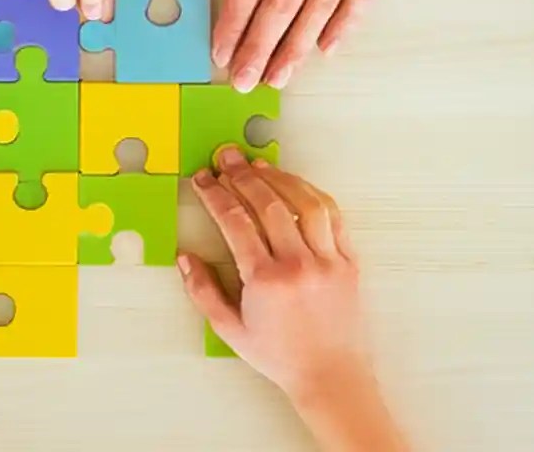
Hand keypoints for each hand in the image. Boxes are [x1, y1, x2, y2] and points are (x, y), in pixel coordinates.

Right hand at [179, 147, 408, 450]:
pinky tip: (296, 185)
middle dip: (243, 176)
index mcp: (265, 280)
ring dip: (279, 178)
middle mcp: (298, 264)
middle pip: (268, 204)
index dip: (215, 195)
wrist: (331, 376)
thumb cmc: (279, 356)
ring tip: (258, 166)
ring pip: (304, 203)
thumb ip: (203, 292)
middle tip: (226, 158)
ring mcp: (327, 260)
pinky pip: (333, 216)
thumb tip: (184, 258)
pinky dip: (313, 194)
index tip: (203, 180)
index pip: (235, 222)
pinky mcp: (348, 261)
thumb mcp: (230, 330)